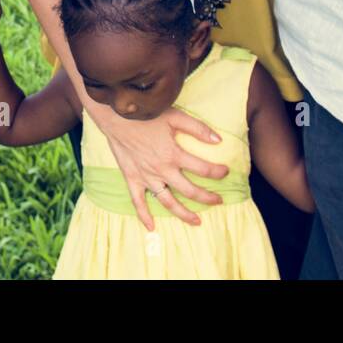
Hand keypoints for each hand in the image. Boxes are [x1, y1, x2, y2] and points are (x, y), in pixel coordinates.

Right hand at [93, 107, 227, 230]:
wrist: (117, 116)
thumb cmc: (147, 114)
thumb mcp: (175, 116)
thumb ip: (197, 128)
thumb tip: (218, 140)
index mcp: (174, 155)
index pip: (203, 169)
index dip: (217, 172)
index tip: (226, 172)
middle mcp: (162, 170)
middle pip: (189, 191)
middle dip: (207, 197)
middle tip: (218, 201)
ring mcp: (146, 177)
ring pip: (168, 202)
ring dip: (184, 213)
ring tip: (197, 221)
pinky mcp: (132, 179)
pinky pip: (138, 202)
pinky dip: (144, 216)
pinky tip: (151, 227)